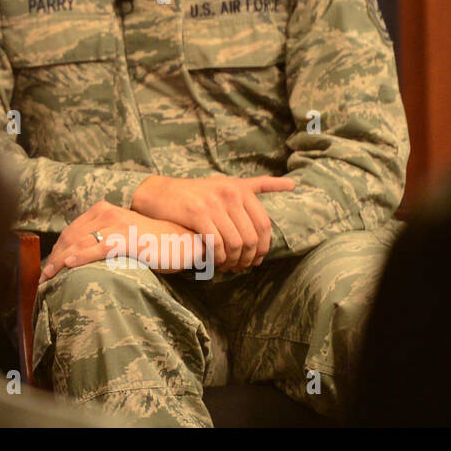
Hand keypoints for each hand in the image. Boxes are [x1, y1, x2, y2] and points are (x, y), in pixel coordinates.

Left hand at [39, 201, 202, 283]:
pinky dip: (81, 256)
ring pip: (80, 241)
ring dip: (60, 261)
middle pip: (71, 237)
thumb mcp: (122, 237)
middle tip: (42, 278)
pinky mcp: (128, 237)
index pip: (71, 232)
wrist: (183, 242)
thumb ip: (102, 241)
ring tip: (49, 277)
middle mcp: (107, 212)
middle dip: (54, 258)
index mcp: (102, 210)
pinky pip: (99, 247)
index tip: (46, 269)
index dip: (56, 251)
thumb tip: (78, 260)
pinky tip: (68, 265)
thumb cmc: (152, 244)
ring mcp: (117, 223)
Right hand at [130, 175, 292, 271]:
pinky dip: (218, 259)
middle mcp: (229, 193)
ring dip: (233, 262)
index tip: (256, 260)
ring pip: (235, 244)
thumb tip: (293, 184)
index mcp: (240, 188)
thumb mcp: (227, 183)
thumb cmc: (195, 193)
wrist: (158, 193)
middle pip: (251, 237)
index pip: (264, 224)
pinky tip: (214, 262)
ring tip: (228, 267)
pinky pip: (217, 244)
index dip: (263, 247)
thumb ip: (258, 185)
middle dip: (248, 258)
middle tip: (240, 267)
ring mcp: (213, 203)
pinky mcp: (197, 213)